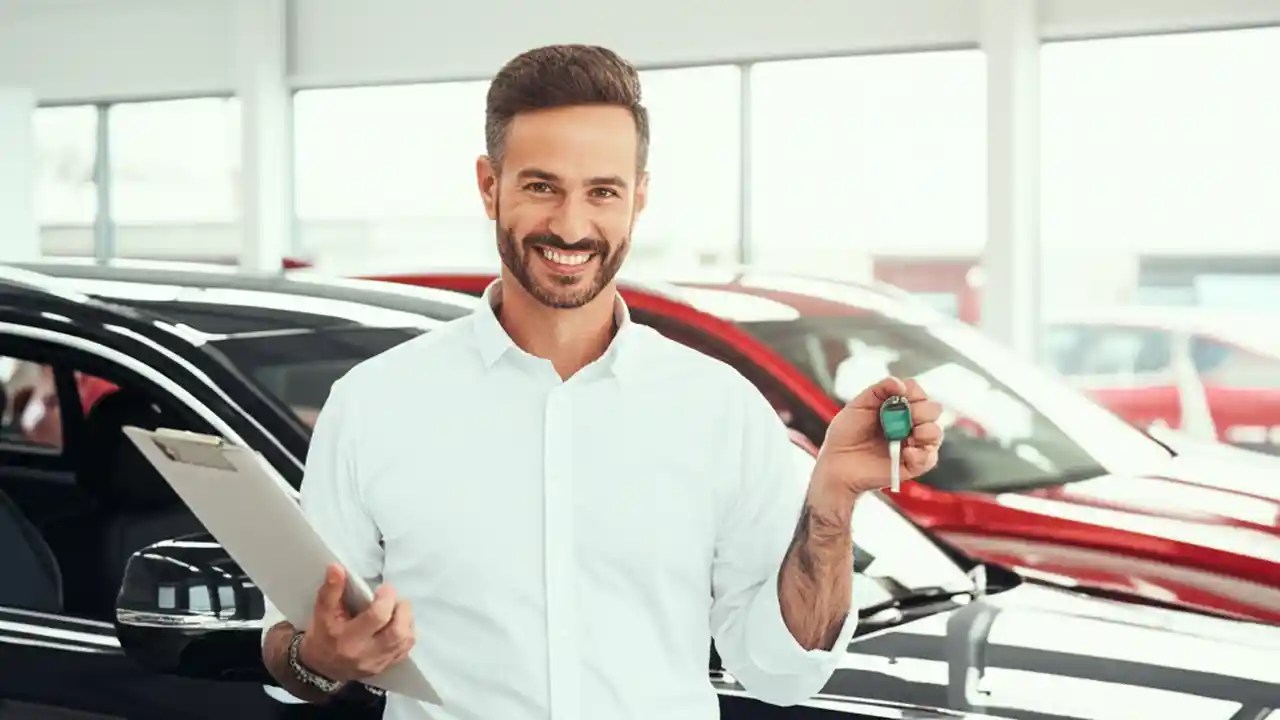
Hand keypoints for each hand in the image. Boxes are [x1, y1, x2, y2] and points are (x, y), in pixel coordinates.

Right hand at [299, 564, 415, 682]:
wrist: (320, 668)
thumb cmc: (321, 636)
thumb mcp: (321, 613)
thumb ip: (331, 590)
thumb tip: (337, 567)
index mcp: (349, 639)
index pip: (377, 617)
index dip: (386, 598)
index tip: (383, 588)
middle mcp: (367, 653)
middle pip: (398, 632)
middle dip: (402, 610)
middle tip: (395, 600)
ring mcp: (379, 663)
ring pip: (406, 641)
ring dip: (407, 621)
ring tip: (396, 611)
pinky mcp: (386, 667)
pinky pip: (405, 650)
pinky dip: (407, 634)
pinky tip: (397, 625)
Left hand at [814, 376, 942, 497]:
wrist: (837, 462)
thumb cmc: (846, 432)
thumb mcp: (858, 405)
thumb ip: (879, 390)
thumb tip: (900, 384)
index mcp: (899, 406)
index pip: (918, 393)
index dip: (914, 393)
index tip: (901, 395)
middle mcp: (910, 423)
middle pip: (933, 410)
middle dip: (922, 411)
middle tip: (907, 416)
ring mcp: (913, 443)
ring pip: (935, 433)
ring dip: (926, 431)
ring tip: (911, 435)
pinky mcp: (912, 464)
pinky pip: (929, 459)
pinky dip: (921, 454)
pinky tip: (907, 452)